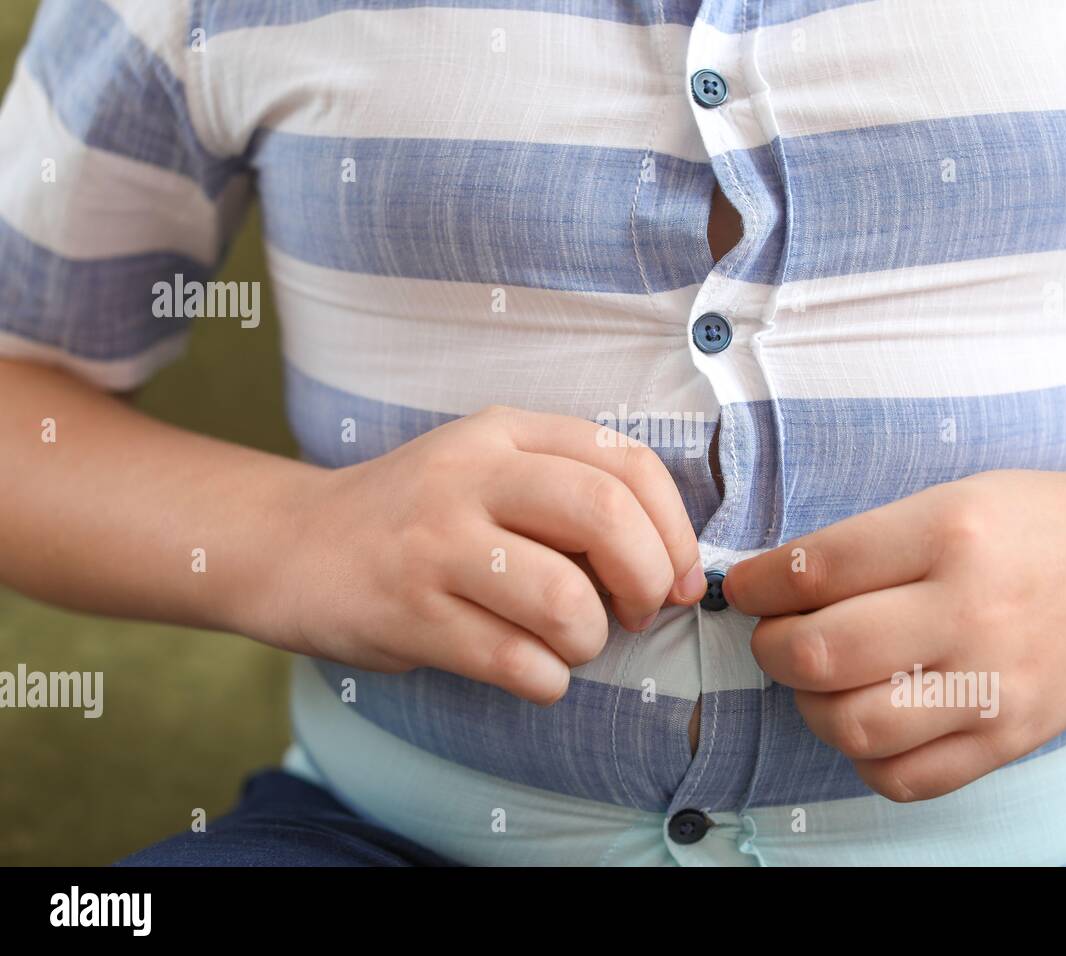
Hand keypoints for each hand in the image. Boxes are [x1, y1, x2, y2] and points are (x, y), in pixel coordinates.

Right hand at [262, 405, 705, 704]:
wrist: (293, 544)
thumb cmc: (419, 519)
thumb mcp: (489, 469)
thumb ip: (572, 493)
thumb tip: (676, 569)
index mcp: (505, 432)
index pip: (628, 464)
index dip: (676, 531)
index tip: (681, 580)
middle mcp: (470, 475)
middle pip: (606, 517)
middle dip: (648, 580)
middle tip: (637, 613)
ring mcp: (435, 544)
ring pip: (564, 601)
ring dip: (590, 641)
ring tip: (568, 643)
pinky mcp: (408, 614)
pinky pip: (517, 663)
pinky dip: (547, 681)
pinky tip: (531, 672)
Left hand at [724, 469, 1065, 801]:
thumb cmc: (1048, 524)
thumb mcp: (960, 495)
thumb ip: (872, 541)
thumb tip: (777, 584)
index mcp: (953, 530)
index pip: (817, 568)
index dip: (758, 583)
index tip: (743, 588)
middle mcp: (972, 611)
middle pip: (823, 654)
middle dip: (770, 648)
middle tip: (773, 635)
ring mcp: (996, 686)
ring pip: (853, 726)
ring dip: (810, 706)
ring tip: (818, 679)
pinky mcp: (1012, 740)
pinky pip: (906, 777)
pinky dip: (864, 757)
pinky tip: (868, 720)